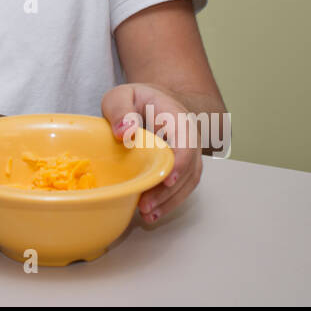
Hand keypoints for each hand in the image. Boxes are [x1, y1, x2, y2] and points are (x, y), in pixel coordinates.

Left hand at [102, 82, 204, 225]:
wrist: (154, 101)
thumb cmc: (137, 99)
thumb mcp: (121, 95)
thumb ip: (120, 109)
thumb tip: (124, 132)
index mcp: (178, 118)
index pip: (186, 142)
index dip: (179, 163)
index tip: (166, 180)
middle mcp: (190, 137)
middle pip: (189, 167)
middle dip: (168, 190)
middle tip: (145, 205)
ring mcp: (189, 153)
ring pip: (188, 181)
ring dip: (169, 201)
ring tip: (147, 215)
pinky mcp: (183, 167)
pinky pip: (182, 186)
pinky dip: (169, 201)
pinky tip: (153, 213)